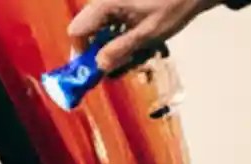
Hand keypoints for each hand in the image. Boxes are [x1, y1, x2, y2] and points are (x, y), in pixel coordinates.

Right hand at [69, 0, 222, 71]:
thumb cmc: (174, 6)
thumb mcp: (148, 33)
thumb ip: (120, 50)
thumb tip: (99, 67)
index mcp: (106, 4)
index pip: (76, 31)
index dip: (81, 52)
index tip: (94, 69)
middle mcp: (104, 1)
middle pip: (85, 31)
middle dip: (98, 52)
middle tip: (116, 66)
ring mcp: (113, 2)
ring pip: (99, 29)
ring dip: (111, 46)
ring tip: (134, 54)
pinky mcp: (123, 4)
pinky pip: (111, 24)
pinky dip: (121, 37)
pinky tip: (139, 43)